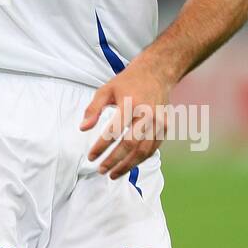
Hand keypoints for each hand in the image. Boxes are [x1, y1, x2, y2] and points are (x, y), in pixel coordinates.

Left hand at [80, 58, 171, 179]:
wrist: (156, 73)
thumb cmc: (128, 82)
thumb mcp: (106, 90)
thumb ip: (93, 109)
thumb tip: (83, 128)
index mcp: (131, 104)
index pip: (114, 131)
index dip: (101, 147)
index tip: (91, 156)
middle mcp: (147, 115)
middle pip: (130, 145)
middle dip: (114, 160)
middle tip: (101, 170)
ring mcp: (158, 122)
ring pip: (143, 151)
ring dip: (128, 165)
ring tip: (113, 174)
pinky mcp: (164, 128)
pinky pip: (152, 149)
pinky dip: (140, 160)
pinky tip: (128, 165)